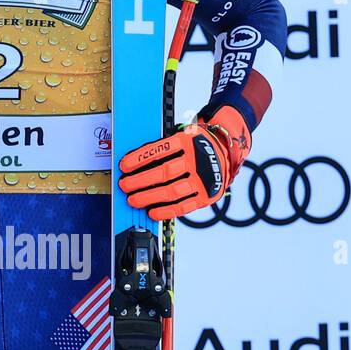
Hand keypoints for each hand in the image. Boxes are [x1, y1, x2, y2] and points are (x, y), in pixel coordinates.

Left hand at [118, 105, 250, 220]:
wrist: (227, 151)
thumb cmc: (194, 145)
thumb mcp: (182, 137)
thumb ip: (164, 147)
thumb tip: (134, 161)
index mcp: (187, 141)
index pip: (159, 150)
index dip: (139, 158)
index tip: (123, 166)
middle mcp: (197, 160)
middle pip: (164, 172)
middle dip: (140, 181)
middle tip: (124, 186)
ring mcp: (204, 179)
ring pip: (172, 191)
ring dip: (149, 197)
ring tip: (133, 200)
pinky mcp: (207, 195)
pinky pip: (184, 206)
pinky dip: (166, 211)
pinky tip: (152, 212)